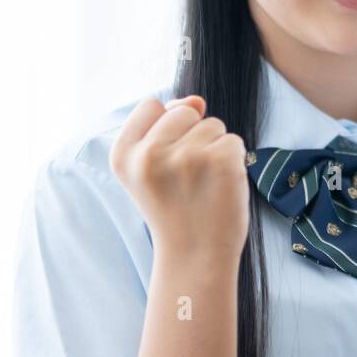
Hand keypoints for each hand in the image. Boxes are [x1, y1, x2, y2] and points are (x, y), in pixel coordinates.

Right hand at [109, 93, 249, 272]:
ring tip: (203, 186)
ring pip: (212, 125)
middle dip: (193, 137)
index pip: (151, 105)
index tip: (165, 164)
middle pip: (185, 111)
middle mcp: (148, 154)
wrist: (195, 256)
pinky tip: (220, 188)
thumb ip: (166, 125)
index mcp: (122, 154)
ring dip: (214, 150)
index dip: (166, 128)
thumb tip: (197, 100)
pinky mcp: (219, 161)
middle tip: (187, 179)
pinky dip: (233, 161)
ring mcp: (185, 157)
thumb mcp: (154, 167)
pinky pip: (233, 141)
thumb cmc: (176, 208)